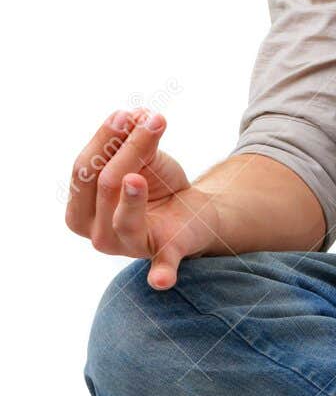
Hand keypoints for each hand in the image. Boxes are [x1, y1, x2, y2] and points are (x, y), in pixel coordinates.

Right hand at [65, 107, 225, 288]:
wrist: (194, 211)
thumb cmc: (155, 186)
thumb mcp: (143, 158)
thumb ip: (132, 139)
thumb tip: (134, 115)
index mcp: (81, 212)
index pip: (83, 171)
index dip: (102, 140)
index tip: (126, 113)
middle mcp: (98, 235)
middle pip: (104, 186)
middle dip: (127, 149)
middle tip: (153, 120)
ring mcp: (130, 247)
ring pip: (124, 218)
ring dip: (134, 190)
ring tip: (140, 174)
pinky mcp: (165, 252)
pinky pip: (161, 266)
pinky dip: (161, 274)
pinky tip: (162, 281)